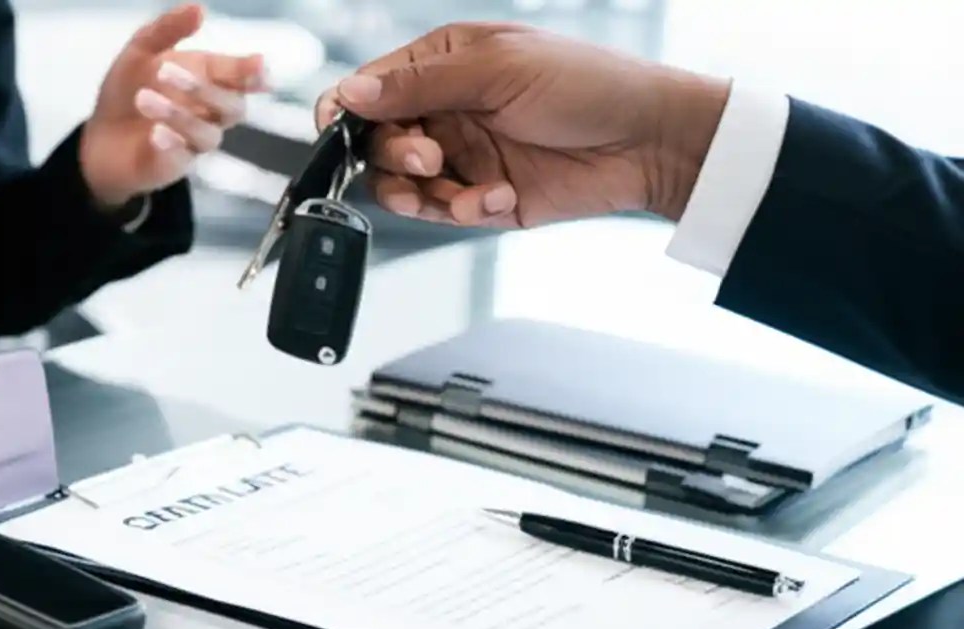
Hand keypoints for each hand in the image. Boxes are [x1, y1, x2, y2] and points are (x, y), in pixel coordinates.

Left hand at [79, 4, 266, 206]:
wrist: (99, 135)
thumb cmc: (128, 91)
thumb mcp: (140, 51)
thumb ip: (168, 30)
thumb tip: (199, 8)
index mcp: (209, 80)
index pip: (242, 77)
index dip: (253, 73)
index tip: (258, 65)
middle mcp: (211, 113)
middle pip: (233, 107)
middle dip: (204, 89)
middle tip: (164, 70)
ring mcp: (195, 141)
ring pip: (209, 134)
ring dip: (178, 114)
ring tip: (143, 99)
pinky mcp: (176, 165)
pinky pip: (184, 158)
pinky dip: (172, 145)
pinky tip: (155, 134)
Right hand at [315, 23, 729, 226]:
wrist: (647, 142)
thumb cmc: (587, 84)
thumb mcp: (496, 70)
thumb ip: (420, 84)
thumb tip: (352, 91)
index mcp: (443, 63)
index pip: (372, 88)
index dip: (346, 109)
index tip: (335, 129)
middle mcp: (445, 109)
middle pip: (379, 142)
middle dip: (395, 154)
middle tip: (429, 157)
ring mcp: (462, 154)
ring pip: (403, 185)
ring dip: (421, 192)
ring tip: (455, 187)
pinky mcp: (480, 197)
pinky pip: (443, 211)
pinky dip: (462, 208)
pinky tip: (497, 196)